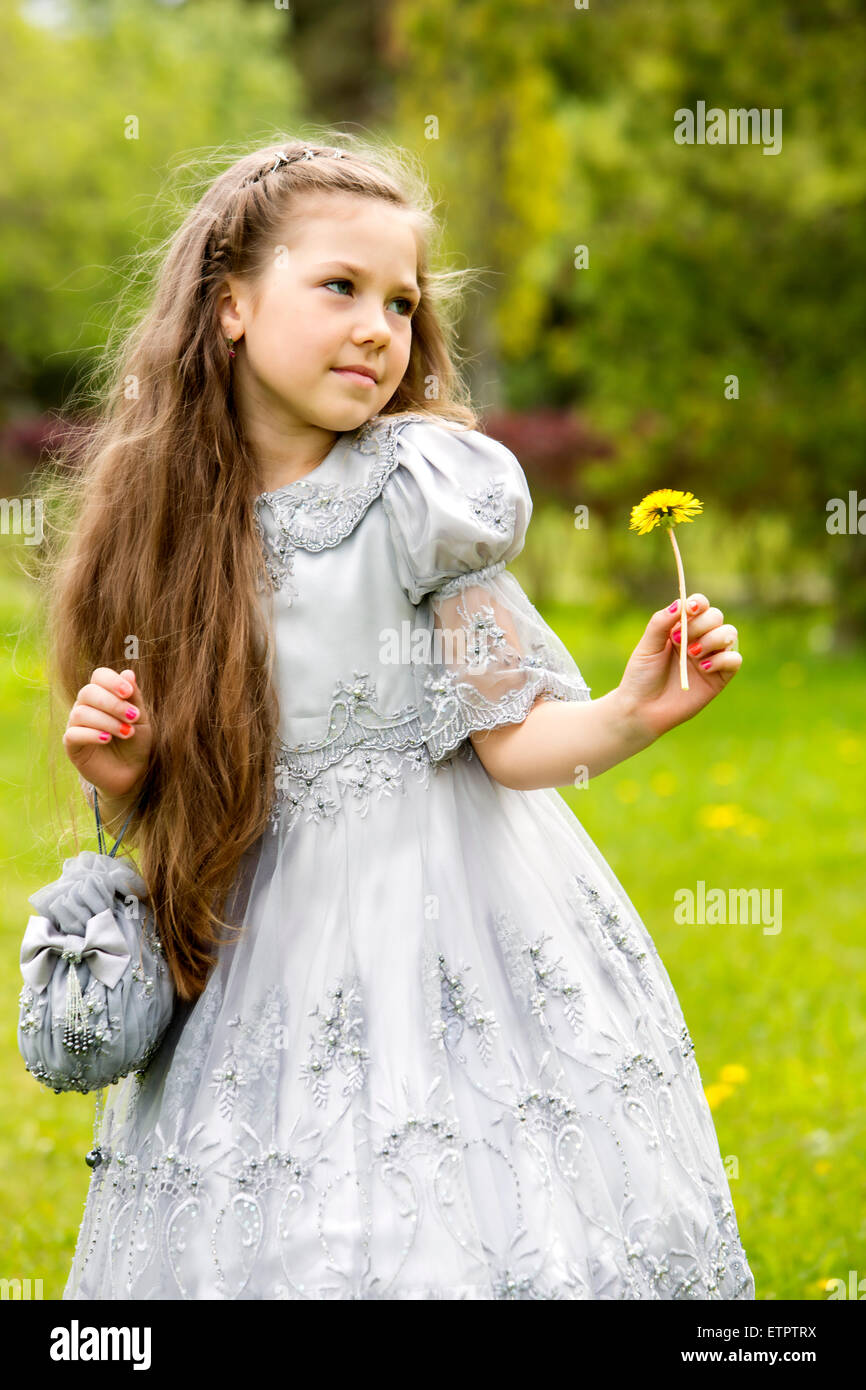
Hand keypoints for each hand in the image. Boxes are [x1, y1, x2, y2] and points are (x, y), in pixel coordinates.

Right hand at [62, 667, 152, 800]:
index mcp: (103, 696)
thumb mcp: (140, 719)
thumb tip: (128, 672)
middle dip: (113, 703)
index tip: (129, 692)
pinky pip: (73, 733)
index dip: (112, 681)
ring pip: (81, 713)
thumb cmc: (136, 743)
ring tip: (127, 732)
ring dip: (107, 721)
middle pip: (88, 692)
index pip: (99, 676)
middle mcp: (86, 706)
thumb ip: (134, 697)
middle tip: (133, 717)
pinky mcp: (71, 745)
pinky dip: (91, 734)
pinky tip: (107, 739)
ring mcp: (76, 725)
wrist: (132, 773)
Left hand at [616, 595, 741, 740]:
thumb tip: (680, 603)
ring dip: (712, 639)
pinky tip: (703, 668)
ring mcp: (711, 657)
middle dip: (701, 624)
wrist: (642, 709)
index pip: (699, 606)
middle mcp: (699, 640)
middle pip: (716, 616)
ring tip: (691, 654)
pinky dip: (723, 659)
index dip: (698, 603)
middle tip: (680, 640)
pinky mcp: (720, 677)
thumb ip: (661, 623)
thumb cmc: (641, 677)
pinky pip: (735, 659)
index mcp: (681, 628)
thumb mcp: (647, 646)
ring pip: (729, 634)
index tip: (689, 609)